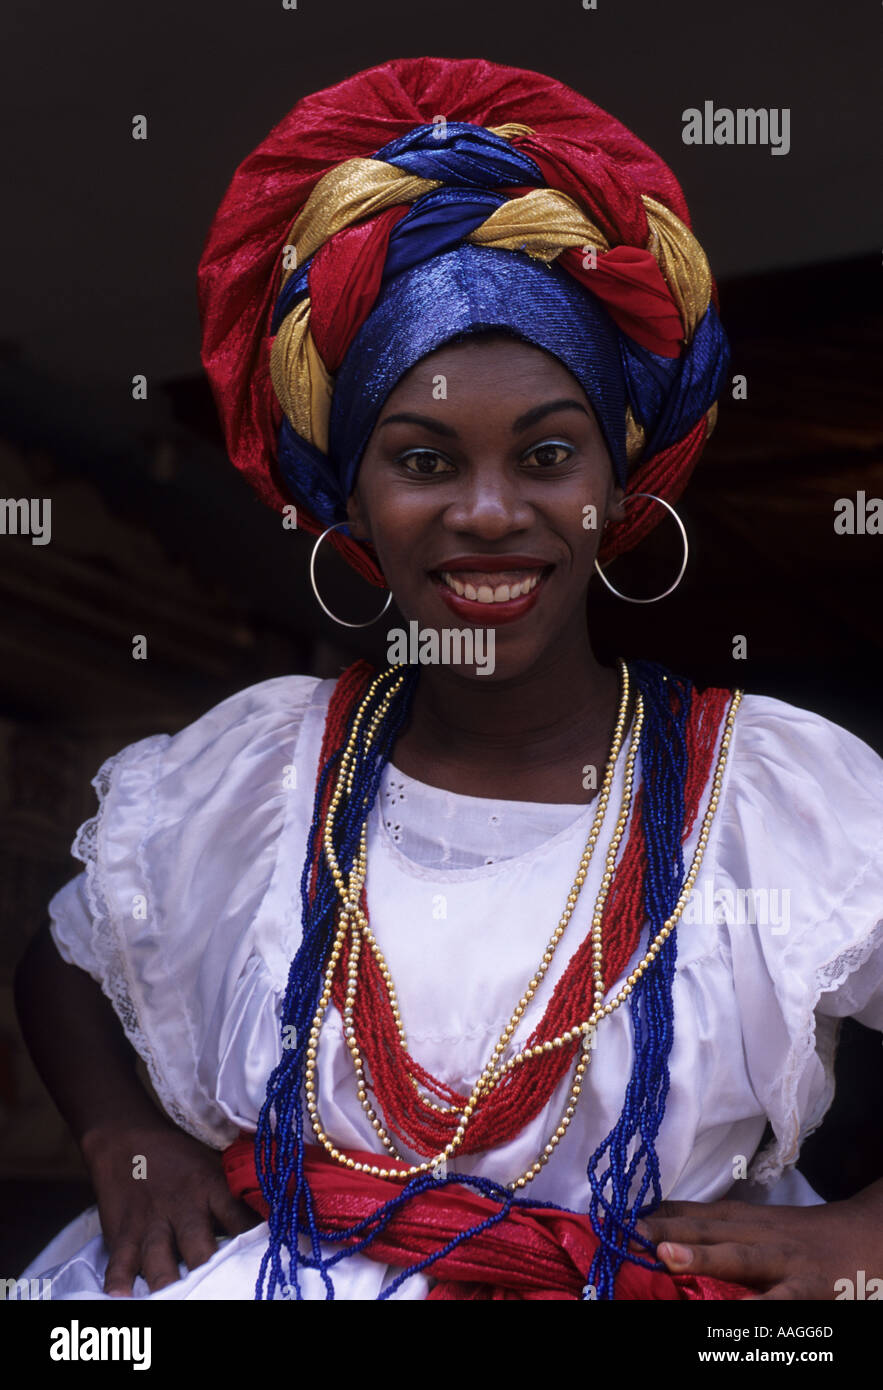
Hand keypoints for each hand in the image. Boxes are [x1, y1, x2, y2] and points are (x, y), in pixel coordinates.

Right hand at [81, 1121, 261, 1295]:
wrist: (126, 1137)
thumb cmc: (180, 1157)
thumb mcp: (213, 1165)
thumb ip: (238, 1193)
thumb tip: (277, 1215)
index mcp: (211, 1188)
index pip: (239, 1218)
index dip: (254, 1241)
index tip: (267, 1260)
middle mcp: (183, 1208)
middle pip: (200, 1247)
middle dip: (211, 1271)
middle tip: (224, 1289)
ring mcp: (151, 1224)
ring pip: (160, 1261)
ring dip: (169, 1282)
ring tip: (178, 1299)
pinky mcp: (122, 1236)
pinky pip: (119, 1264)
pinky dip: (119, 1283)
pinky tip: (122, 1299)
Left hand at [637, 1180, 882, 1299]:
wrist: (873, 1235)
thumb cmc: (809, 1238)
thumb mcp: (765, 1228)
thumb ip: (724, 1231)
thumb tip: (667, 1233)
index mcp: (748, 1220)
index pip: (695, 1212)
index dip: (657, 1213)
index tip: (615, 1214)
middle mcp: (761, 1234)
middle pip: (709, 1229)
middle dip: (666, 1229)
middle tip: (626, 1230)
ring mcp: (785, 1261)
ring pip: (740, 1258)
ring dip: (702, 1254)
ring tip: (665, 1255)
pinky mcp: (812, 1289)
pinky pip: (783, 1302)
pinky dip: (761, 1307)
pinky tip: (741, 1316)